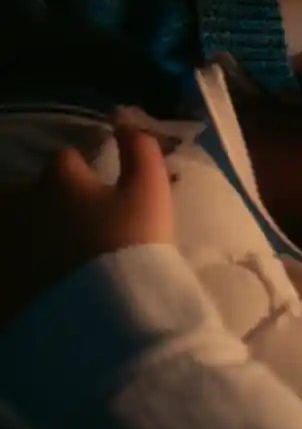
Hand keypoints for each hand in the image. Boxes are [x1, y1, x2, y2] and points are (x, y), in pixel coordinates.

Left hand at [0, 127, 173, 324]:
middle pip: (45, 191)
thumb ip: (141, 149)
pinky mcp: (23, 280)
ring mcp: (23, 245)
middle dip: (65, 196)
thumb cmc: (132, 236)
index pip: (66, 157)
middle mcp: (32, 206)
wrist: (110, 307)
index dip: (86, 162)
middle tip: (97, 212)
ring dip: (56, 228)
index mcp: (62, 180)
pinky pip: (35, 261)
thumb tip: (127, 121)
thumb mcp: (150, 188)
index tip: (106, 175)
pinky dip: (50, 260)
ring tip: (87, 244)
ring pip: (37, 225)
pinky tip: (74, 272)